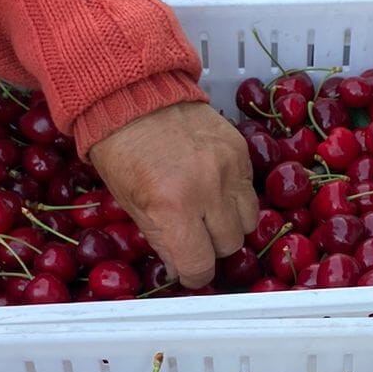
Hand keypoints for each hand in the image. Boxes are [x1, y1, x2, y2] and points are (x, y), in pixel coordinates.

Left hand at [89, 101, 258, 288]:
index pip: (200, 265)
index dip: (194, 275)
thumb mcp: (130, 203)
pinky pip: (250, 191)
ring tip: (209, 214)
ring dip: (229, 225)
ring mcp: (229, 168)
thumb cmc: (122, 152)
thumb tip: (182, 268)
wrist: (135, 95)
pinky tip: (216, 189)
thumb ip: (161, 239)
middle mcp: (207, 190)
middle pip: (229, 245)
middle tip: (195, 238)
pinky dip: (236, 198)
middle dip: (211, 249)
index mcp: (172, 207)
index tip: (189, 271)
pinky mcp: (241, 150)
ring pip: (248, 221)